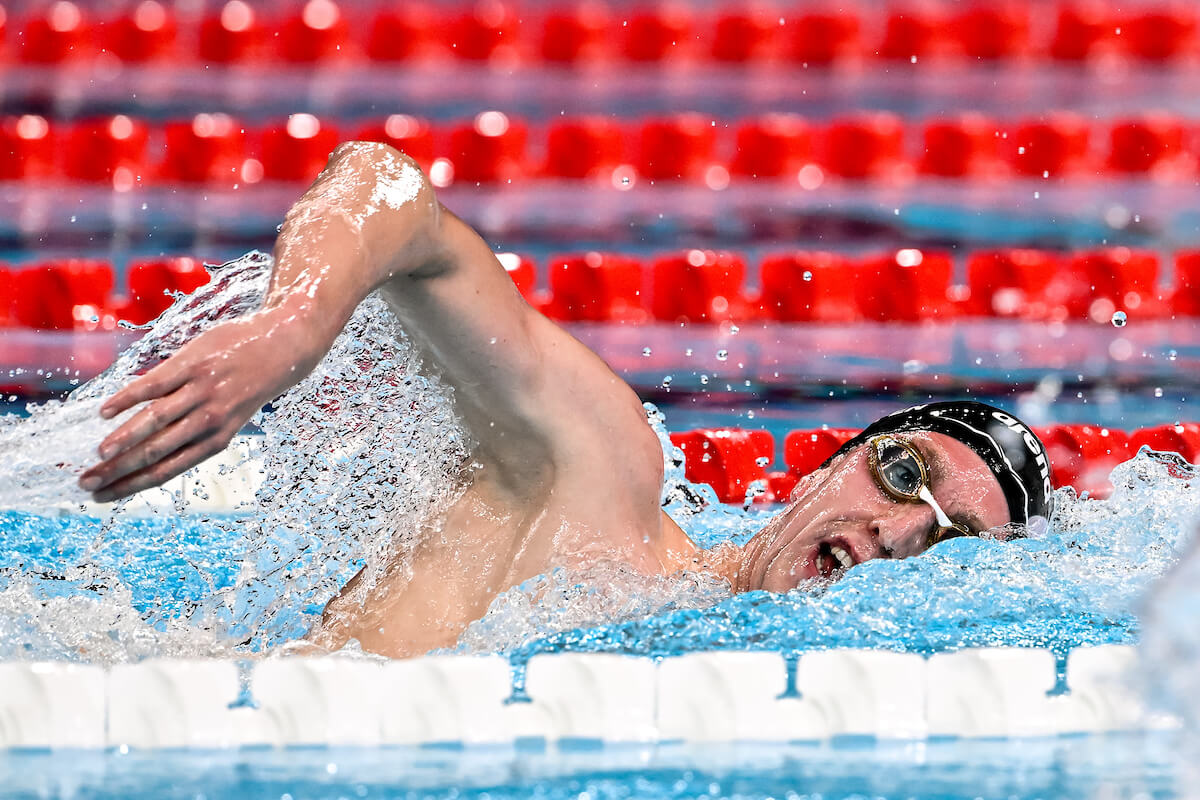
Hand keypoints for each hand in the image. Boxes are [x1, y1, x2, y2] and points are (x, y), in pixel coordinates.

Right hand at [79, 304, 320, 501]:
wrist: (282, 347)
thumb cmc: (247, 385)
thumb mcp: (227, 417)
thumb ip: (191, 431)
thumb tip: (144, 448)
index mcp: (216, 440)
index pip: (166, 470)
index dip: (131, 487)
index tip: (101, 498)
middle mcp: (208, 420)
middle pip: (155, 452)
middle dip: (118, 471)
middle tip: (85, 482)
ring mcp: (201, 391)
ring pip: (154, 421)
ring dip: (123, 439)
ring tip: (97, 454)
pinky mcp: (193, 364)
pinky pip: (154, 384)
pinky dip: (128, 398)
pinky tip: (105, 411)